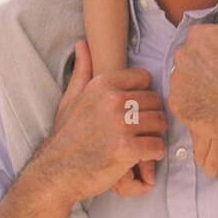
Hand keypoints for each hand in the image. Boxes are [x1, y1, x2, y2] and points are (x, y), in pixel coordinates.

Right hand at [44, 41, 166, 200]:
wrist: (56, 172)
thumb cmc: (66, 137)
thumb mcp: (70, 99)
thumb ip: (82, 70)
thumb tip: (82, 44)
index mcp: (102, 84)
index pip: (145, 78)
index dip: (143, 95)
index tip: (136, 110)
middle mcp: (113, 100)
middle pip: (156, 101)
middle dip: (152, 116)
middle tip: (142, 131)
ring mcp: (120, 124)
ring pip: (160, 123)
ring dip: (156, 136)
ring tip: (143, 144)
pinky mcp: (126, 149)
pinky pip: (158, 146)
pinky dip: (155, 155)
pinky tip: (143, 159)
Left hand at [168, 0, 217, 173]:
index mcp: (200, 35)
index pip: (206, 40)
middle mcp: (182, 55)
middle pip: (195, 57)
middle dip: (208, 65)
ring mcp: (177, 80)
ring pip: (188, 77)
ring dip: (200, 83)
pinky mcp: (176, 103)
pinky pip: (183, 99)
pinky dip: (194, 102)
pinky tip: (212, 105)